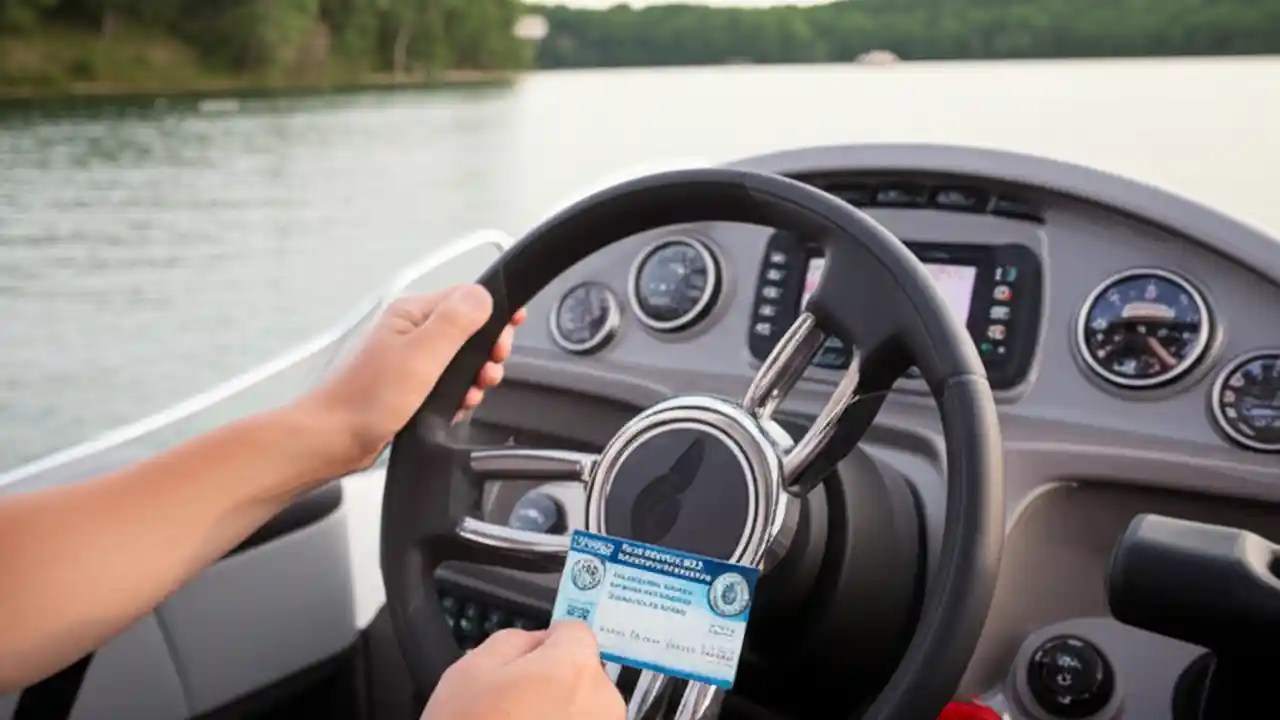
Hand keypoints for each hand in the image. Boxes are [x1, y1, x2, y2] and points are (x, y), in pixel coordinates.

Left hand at [300, 284, 526, 474]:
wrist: (332, 440)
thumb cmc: (367, 399)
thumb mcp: (421, 355)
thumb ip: (456, 321)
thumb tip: (485, 295)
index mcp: (413, 313)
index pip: (467, 298)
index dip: (493, 317)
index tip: (507, 336)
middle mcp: (412, 330)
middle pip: (469, 330)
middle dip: (487, 352)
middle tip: (487, 373)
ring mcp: (410, 358)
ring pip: (462, 359)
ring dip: (474, 377)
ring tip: (471, 395)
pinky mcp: (410, 385)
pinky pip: (449, 383)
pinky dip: (459, 395)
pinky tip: (456, 408)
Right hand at [422, 622, 624, 719]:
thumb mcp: (468, 673)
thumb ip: (511, 641)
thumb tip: (537, 639)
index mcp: (574, 668)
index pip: (575, 632)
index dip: (546, 644)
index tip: (524, 665)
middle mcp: (604, 702)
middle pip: (584, 676)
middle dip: (556, 685)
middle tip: (513, 708)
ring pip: (586, 712)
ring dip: (562, 717)